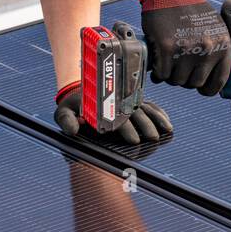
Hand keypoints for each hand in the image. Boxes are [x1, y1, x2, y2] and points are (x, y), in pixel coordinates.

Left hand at [53, 84, 173, 145]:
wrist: (79, 92)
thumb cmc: (72, 106)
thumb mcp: (63, 112)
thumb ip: (67, 121)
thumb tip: (73, 130)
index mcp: (102, 104)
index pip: (115, 117)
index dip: (125, 129)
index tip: (134, 140)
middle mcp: (116, 101)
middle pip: (134, 113)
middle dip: (145, 126)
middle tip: (153, 138)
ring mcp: (126, 100)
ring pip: (144, 108)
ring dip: (156, 118)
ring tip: (167, 130)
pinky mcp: (133, 101)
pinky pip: (149, 105)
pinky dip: (158, 112)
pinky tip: (166, 121)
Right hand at [136, 0, 230, 94]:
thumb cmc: (189, 7)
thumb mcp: (213, 27)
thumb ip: (216, 49)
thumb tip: (213, 74)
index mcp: (222, 44)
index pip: (219, 81)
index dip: (208, 88)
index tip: (201, 88)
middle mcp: (207, 49)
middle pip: (194, 83)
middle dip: (185, 79)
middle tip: (178, 68)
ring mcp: (187, 50)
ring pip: (177, 81)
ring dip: (170, 76)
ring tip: (168, 63)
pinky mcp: (168, 49)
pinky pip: (162, 74)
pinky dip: (157, 73)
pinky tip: (157, 65)